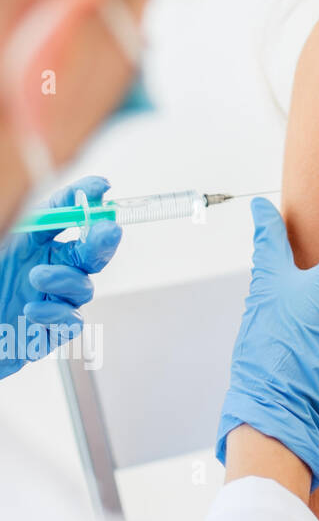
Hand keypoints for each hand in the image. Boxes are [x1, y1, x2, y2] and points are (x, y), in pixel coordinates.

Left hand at [0, 174, 120, 378]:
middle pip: (92, 252)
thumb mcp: (1, 242)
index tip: (101, 187)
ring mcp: (52, 301)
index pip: (69, 216)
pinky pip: (71, 322)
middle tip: (106, 230)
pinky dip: (57, 315)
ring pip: (84, 288)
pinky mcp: (49, 333)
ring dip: (66, 279)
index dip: (86, 200)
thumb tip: (62, 199)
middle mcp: (49, 270)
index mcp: (35, 246)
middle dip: (103, 239)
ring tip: (37, 277)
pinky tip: (32, 310)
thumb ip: (33, 223)